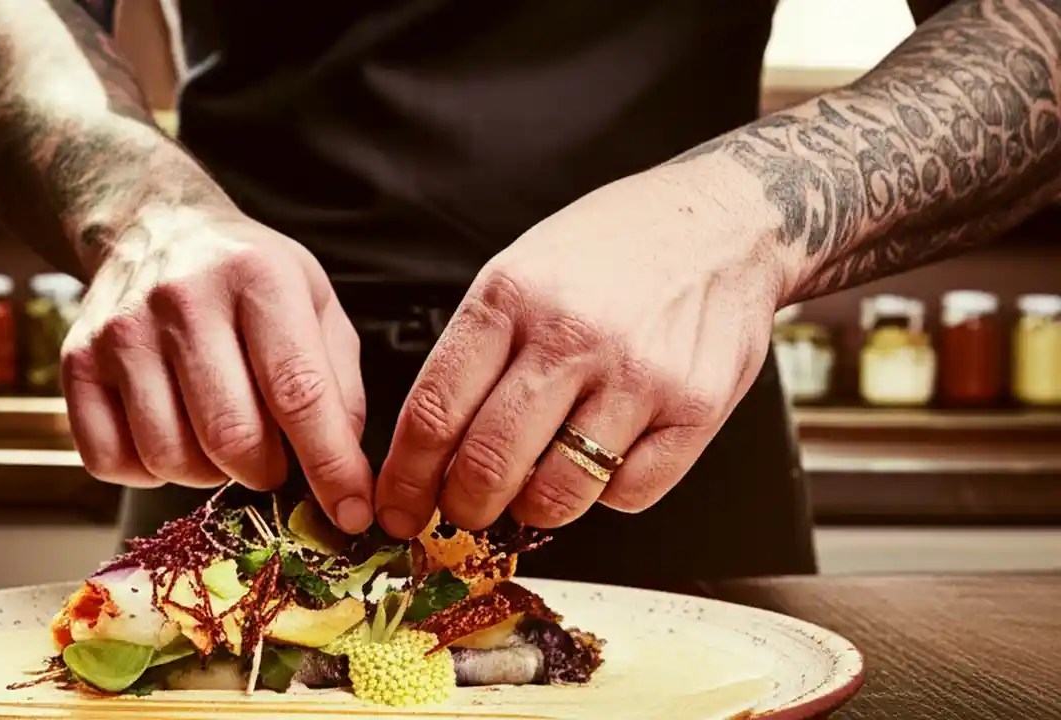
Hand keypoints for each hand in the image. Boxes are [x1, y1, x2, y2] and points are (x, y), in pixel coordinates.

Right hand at [61, 208, 373, 531]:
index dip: (329, 465)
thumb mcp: (316, 304)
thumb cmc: (248, 280)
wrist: (157, 228)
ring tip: (222, 438)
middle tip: (274, 462)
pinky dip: (149, 472)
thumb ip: (340, 385)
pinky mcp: (76, 361)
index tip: (350, 512)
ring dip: (208, 474)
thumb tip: (340, 469)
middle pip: (231, 436)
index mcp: (258, 278)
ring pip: (170, 457)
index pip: (298, 392)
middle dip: (266, 473)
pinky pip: (112, 461)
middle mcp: (182, 299)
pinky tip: (172, 434)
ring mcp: (121, 331)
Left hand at [374, 168, 784, 535]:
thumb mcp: (523, 270)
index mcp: (511, 297)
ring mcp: (638, 374)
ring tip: (532, 492)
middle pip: (488, 463)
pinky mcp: (697, 408)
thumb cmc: (612, 252)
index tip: (396, 507)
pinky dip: (607, 493)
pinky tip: (605, 459)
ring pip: (559, 492)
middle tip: (459, 515)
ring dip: (532, 510)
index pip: (434, 412)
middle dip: (460, 509)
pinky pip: (630, 493)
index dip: (406, 478)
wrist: (724, 224)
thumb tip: (432, 447)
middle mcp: (572, 336)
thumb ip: (478, 351)